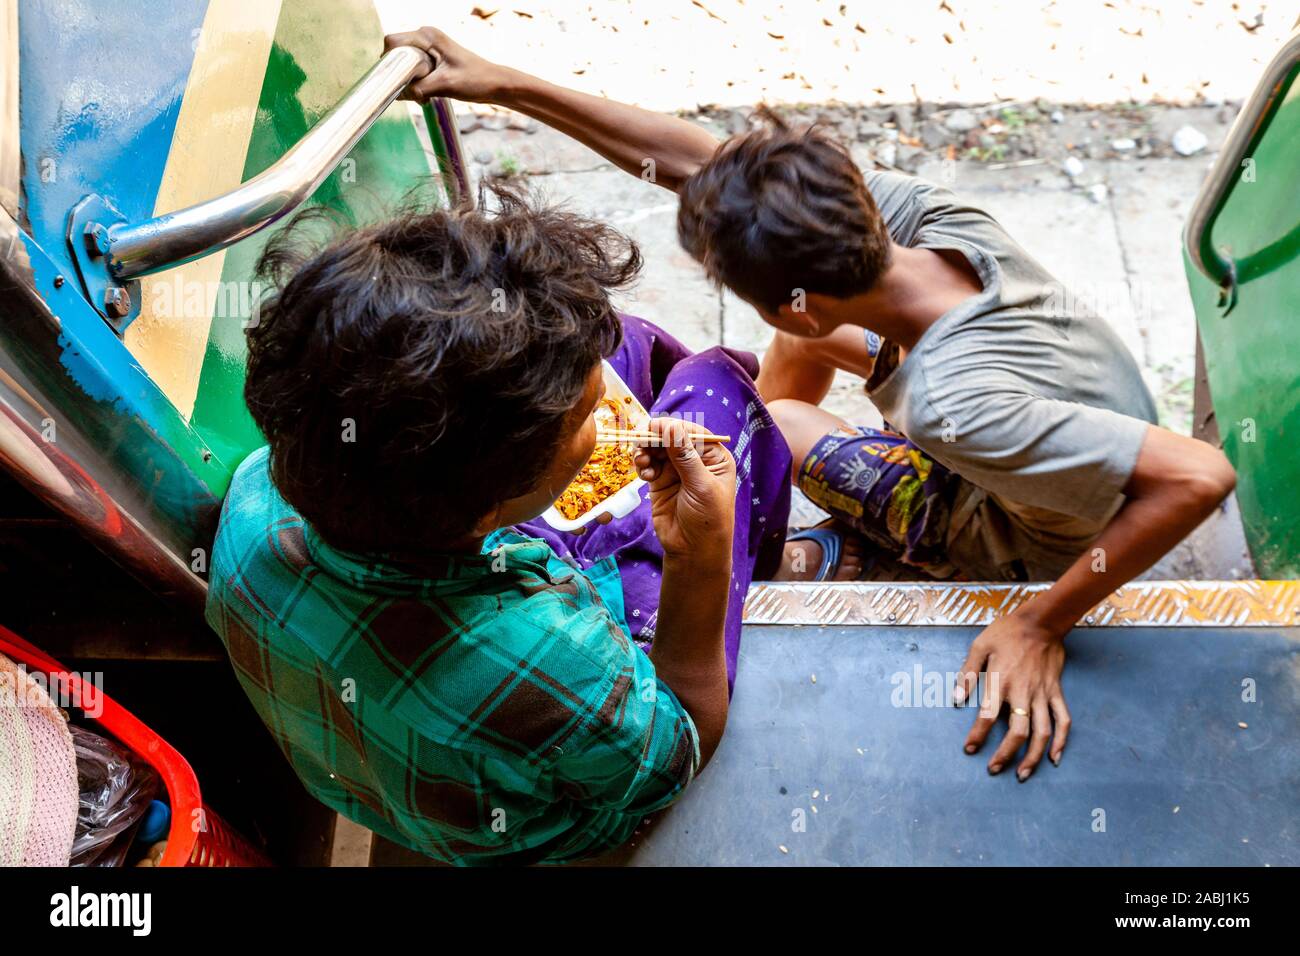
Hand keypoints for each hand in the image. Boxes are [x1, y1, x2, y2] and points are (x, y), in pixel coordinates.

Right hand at [383, 27, 509, 103]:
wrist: (495, 85)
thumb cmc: (475, 81)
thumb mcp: (444, 86)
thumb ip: (418, 88)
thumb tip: (397, 94)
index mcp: (428, 36)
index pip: (392, 43)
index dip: (389, 62)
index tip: (397, 82)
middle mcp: (425, 37)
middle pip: (395, 54)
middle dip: (399, 75)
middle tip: (413, 92)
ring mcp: (427, 48)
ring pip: (403, 66)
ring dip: (408, 83)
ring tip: (424, 96)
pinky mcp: (431, 60)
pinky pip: (412, 72)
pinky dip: (415, 85)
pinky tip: (427, 95)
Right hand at [634, 418, 735, 561]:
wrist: (694, 551)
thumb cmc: (708, 519)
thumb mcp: (700, 485)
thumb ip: (685, 456)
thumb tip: (670, 426)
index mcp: (714, 457)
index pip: (692, 432)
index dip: (672, 427)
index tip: (653, 426)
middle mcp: (695, 460)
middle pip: (671, 438)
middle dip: (655, 439)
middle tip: (641, 443)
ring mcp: (676, 471)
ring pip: (656, 450)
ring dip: (646, 451)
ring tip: (642, 462)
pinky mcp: (660, 482)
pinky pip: (648, 464)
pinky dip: (642, 464)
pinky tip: (644, 474)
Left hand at [954, 613, 1070, 780]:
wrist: (1041, 622)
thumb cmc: (1007, 632)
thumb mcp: (979, 646)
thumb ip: (967, 673)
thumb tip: (956, 698)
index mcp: (1001, 681)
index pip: (987, 716)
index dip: (978, 735)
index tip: (970, 749)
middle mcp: (1023, 692)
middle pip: (1018, 732)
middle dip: (1006, 755)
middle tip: (994, 769)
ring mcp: (1043, 694)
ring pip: (1042, 733)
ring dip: (1033, 757)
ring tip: (1023, 774)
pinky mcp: (1057, 692)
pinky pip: (1064, 721)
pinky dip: (1061, 741)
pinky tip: (1054, 757)